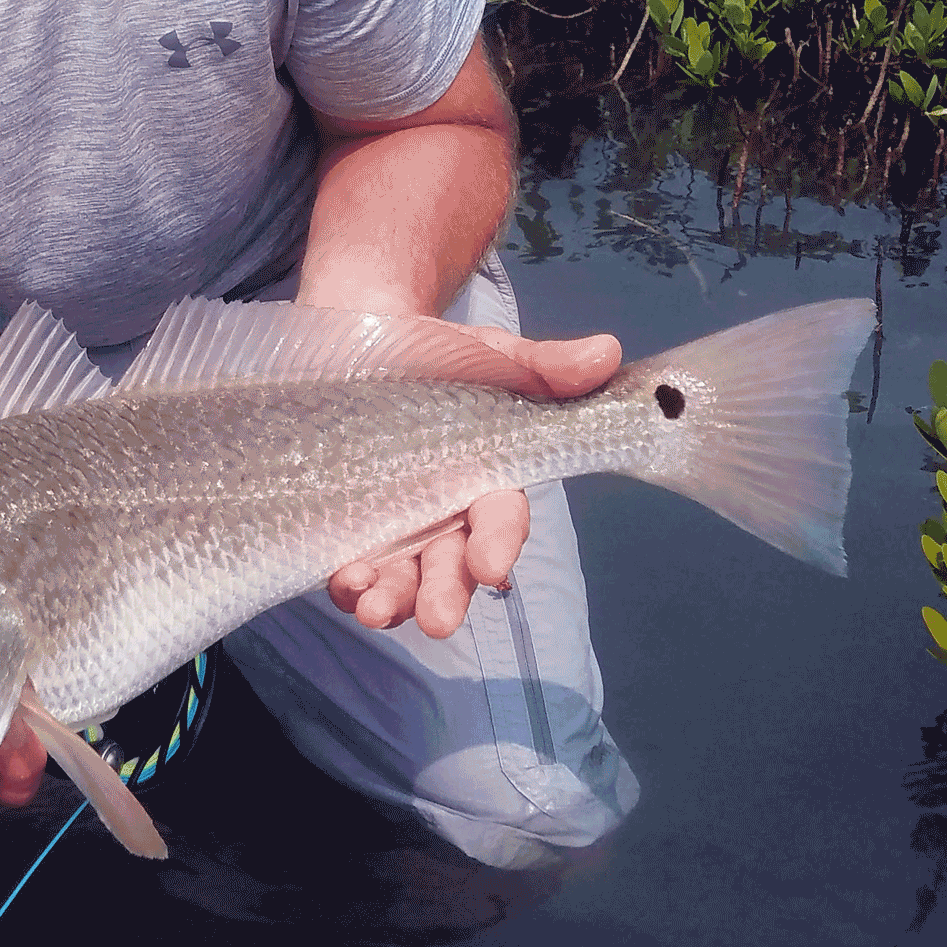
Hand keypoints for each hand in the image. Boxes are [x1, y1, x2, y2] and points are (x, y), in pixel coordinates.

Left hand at [326, 324, 619, 639]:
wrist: (363, 327)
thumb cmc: (440, 351)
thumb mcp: (493, 355)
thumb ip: (545, 366)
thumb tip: (605, 353)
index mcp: (487, 480)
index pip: (500, 520)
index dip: (498, 543)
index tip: (490, 567)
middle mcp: (443, 515)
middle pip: (450, 565)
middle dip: (445, 594)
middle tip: (438, 619)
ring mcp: (393, 523)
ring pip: (400, 577)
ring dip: (391, 599)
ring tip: (371, 607)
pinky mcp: (344, 520)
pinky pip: (347, 564)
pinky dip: (345, 582)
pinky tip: (341, 584)